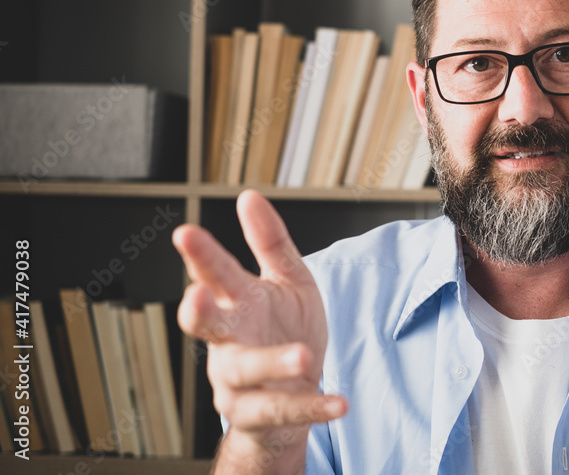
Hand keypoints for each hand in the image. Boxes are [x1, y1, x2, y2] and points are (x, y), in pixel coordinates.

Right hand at [173, 189, 346, 450]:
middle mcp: (229, 340)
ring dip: (272, 362)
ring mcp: (236, 381)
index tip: (186, 233)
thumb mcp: (289, 280)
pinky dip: (312, 407)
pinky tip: (340, 403)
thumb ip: (270, 242)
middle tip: (197, 296)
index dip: (200, 256)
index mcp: (238, 302)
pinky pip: (282, 410)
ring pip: (245, 369)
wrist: (295, 390)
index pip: (215, 275)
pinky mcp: (256, 414)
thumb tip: (248, 196)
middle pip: (207, 324)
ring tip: (304, 355)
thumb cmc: (286, 328)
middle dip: (199, 310)